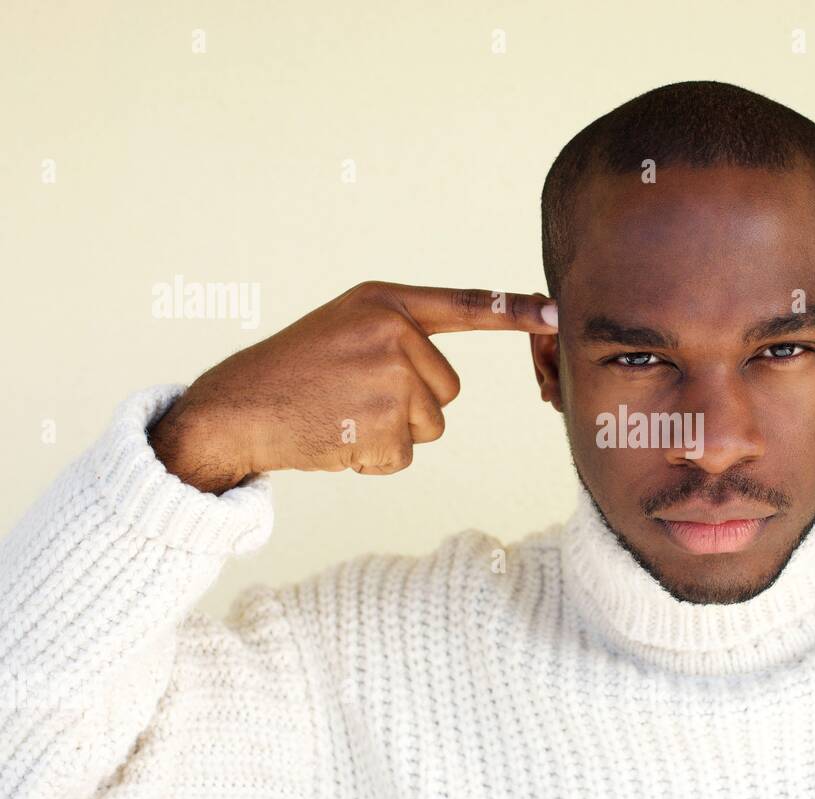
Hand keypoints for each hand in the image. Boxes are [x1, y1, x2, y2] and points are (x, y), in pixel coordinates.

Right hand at [148, 281, 556, 491]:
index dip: (516, 312)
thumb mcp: (346, 327)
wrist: (235, 408)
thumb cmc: (293, 370)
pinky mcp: (382, 427)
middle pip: (447, 389)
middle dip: (408, 403)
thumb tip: (445, 377)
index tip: (557, 312)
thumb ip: (398, 334)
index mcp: (386, 302)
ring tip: (343, 415)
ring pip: (431, 425)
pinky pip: (406, 456)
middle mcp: (394, 334)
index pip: (465, 306)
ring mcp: (390, 381)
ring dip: (392, 433)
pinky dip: (375, 459)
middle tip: (352, 395)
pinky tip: (338, 437)